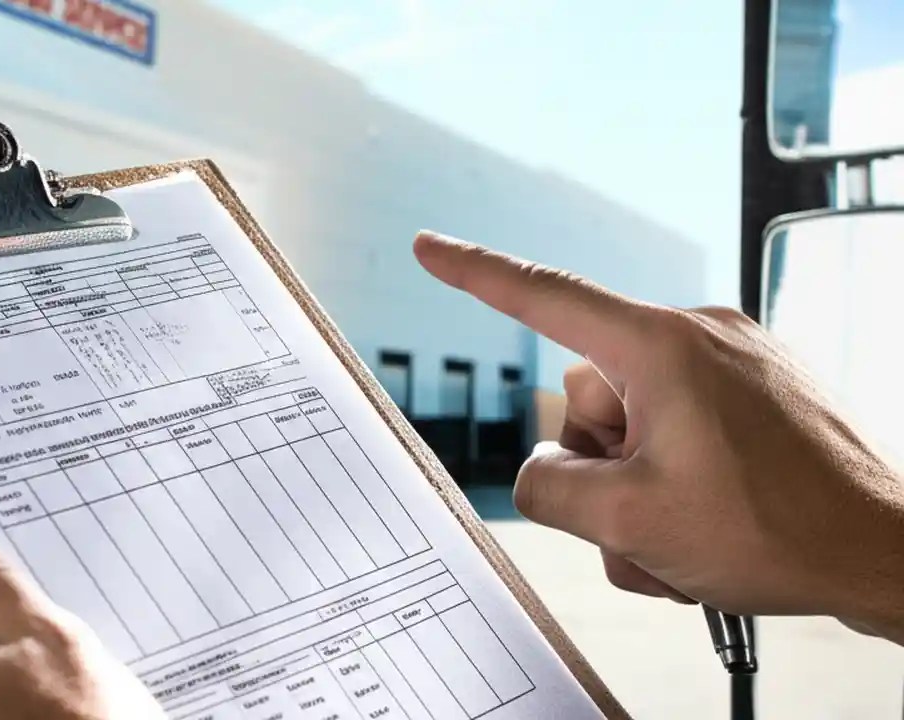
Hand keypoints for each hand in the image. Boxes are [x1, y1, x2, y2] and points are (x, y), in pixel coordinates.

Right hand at [414, 231, 903, 643]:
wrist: (886, 553)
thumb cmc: (779, 531)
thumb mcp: (628, 524)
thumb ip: (548, 489)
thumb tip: (543, 471)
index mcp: (661, 347)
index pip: (544, 298)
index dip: (475, 272)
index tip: (430, 248)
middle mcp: (698, 336)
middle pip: (586, 394)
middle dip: (599, 462)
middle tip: (649, 510)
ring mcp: (733, 361)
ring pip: (631, 420)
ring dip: (637, 482)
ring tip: (688, 529)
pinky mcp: (755, 389)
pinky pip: (677, 424)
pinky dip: (674, 477)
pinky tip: (711, 521)